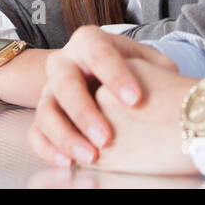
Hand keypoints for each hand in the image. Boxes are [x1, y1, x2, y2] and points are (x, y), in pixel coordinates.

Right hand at [32, 59, 197, 174]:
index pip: (99, 54)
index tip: (135, 100)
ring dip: (66, 136)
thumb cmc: (131, 70)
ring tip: (91, 158)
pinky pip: (36, 133)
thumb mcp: (147, 60)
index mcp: (90, 42)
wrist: (103, 77)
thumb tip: (168, 85)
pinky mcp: (42, 115)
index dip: (115, 76)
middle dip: (85, 112)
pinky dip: (49, 149)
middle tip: (107, 138)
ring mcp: (49, 90)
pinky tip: (69, 163)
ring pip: (46, 111)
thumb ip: (158, 68)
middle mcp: (64, 62)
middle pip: (66, 83)